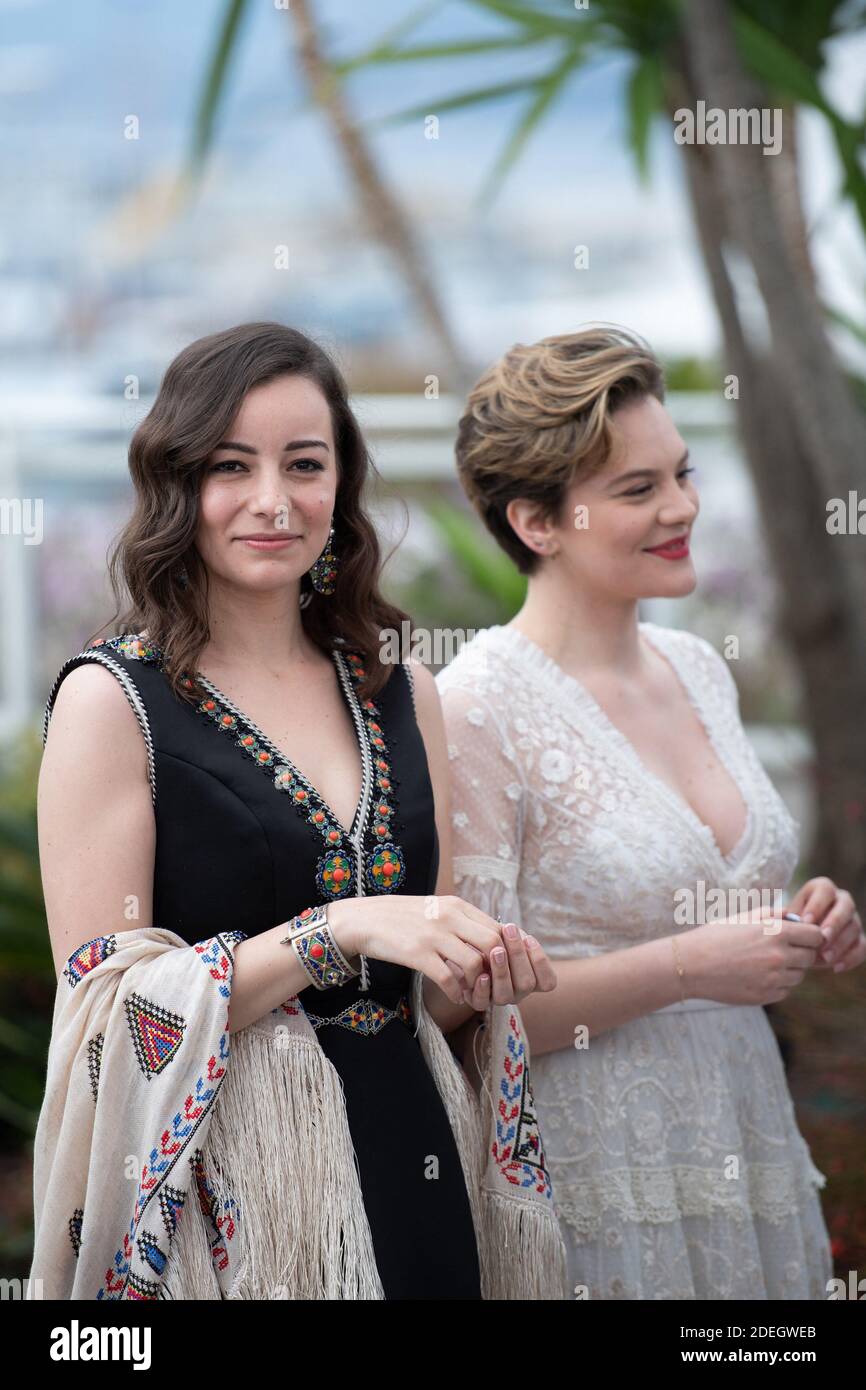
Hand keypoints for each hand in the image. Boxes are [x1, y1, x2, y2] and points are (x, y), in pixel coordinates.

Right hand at [326, 894, 555, 1006]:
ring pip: (475, 963)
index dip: (506, 953)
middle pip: (493, 944)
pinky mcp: (417, 953)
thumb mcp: (436, 910)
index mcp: (457, 906)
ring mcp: (433, 935)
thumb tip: (491, 942)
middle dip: (497, 969)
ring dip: (477, 984)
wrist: (363, 919)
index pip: (497, 928)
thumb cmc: (402, 918)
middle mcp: (449, 917)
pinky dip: (456, 992)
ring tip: (472, 992)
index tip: (502, 969)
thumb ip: (462, 922)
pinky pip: (448, 978)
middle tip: (491, 984)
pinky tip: (455, 996)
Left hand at [445, 920, 555, 1011]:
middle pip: (526, 984)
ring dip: (502, 970)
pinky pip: (483, 1002)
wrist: (467, 947)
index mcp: (532, 979)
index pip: (548, 982)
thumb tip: (517, 934)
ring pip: (506, 994)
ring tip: (496, 949)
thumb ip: (517, 937)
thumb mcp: (510, 936)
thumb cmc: (495, 938)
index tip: (529, 938)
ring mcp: (499, 998)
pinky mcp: (478, 1001)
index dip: (541, 961)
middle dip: (518, 956)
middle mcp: (518, 992)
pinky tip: (482, 974)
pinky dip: (483, 989)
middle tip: (510, 931)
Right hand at [678, 906, 825, 1005]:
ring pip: (798, 976)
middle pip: (809, 957)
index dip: (810, 935)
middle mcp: (780, 956)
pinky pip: (784, 991)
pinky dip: (777, 985)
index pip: (815, 936)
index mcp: (777, 933)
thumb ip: (773, 914)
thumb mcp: (743, 917)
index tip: (801, 937)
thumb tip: (794, 916)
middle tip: (781, 950)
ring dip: (788, 970)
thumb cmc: (715, 936)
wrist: (690, 964)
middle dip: (800, 953)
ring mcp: (774, 979)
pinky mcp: (766, 996)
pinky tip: (757, 976)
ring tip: (764, 963)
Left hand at [785, 877, 865, 973]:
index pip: (825, 889)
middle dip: (835, 922)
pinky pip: (862, 946)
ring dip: (841, 943)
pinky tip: (835, 968)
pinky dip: (851, 958)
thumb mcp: (785, 917)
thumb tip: (788, 921)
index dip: (817, 905)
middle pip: (846, 906)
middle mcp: (841, 900)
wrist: (797, 939)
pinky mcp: (858, 938)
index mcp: (822, 889)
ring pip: (854, 927)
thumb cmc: (788, 924)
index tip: (805, 921)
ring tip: (825, 957)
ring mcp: (852, 919)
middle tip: (823, 937)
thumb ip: (787, 918)